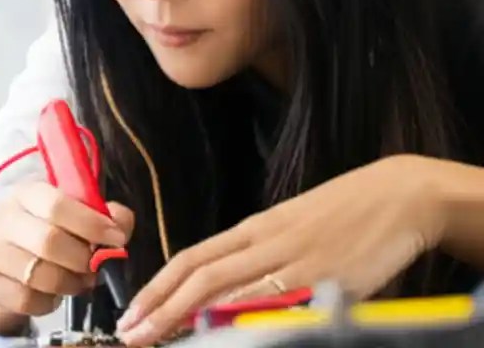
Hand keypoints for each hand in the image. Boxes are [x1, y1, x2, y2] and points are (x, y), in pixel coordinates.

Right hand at [0, 181, 132, 316]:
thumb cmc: (41, 228)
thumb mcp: (69, 211)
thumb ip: (102, 214)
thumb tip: (120, 226)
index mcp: (25, 194)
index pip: (56, 206)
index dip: (91, 224)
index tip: (116, 238)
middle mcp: (1, 220)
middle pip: (49, 242)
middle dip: (82, 259)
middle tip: (95, 266)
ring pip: (39, 276)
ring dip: (70, 283)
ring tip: (78, 280)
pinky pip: (27, 300)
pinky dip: (49, 302)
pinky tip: (52, 292)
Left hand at [116, 155, 446, 345]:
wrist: (398, 195)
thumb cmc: (342, 214)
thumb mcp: (288, 229)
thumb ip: (255, 259)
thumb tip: (219, 294)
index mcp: (253, 230)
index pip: (191, 259)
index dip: (157, 287)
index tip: (132, 313)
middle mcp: (266, 243)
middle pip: (200, 275)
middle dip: (159, 307)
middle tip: (130, 332)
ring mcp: (296, 260)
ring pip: (231, 288)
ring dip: (191, 316)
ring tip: (161, 337)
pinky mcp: (329, 279)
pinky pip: (280, 300)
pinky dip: (249, 316)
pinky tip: (227, 331)